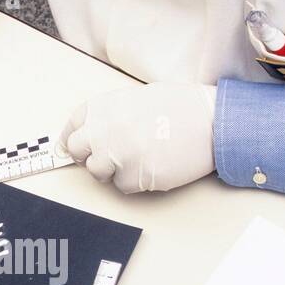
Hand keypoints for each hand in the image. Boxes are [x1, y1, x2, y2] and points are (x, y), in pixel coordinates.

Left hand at [60, 83, 217, 193]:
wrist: (212, 121)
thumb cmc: (180, 107)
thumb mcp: (136, 99)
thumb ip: (110, 116)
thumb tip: (92, 134)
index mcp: (105, 107)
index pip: (72, 128)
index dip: (74, 140)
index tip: (75, 147)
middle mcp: (106, 130)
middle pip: (79, 152)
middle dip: (89, 156)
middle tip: (107, 156)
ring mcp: (120, 155)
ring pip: (99, 173)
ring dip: (112, 170)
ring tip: (136, 158)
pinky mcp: (137, 177)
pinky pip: (123, 186)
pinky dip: (133, 181)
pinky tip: (151, 165)